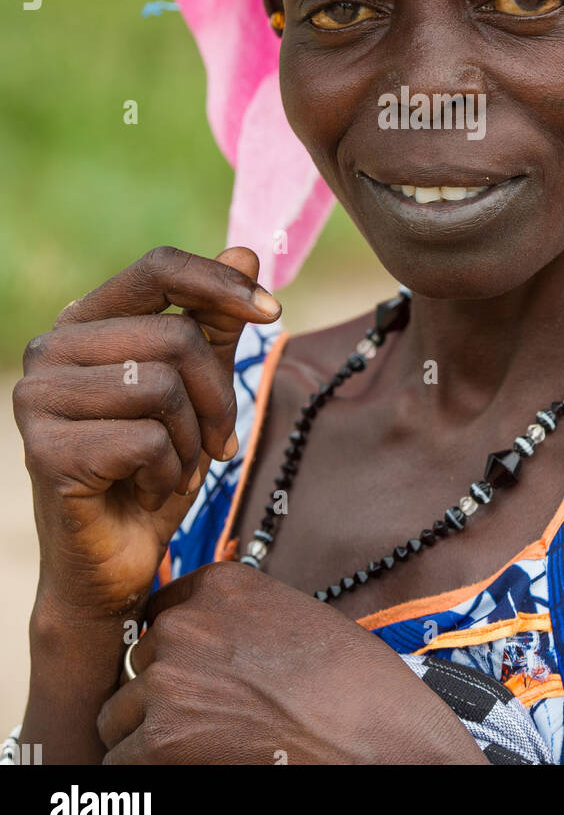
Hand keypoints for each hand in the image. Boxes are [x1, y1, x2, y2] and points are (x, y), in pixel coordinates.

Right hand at [13, 245, 280, 619]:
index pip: (158, 267)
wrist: (113, 565)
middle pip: (175, 336)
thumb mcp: (198, 391)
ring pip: (164, 387)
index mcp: (84, 321)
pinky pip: (147, 440)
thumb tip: (246, 250)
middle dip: (218, 396)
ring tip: (175, 468)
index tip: (273, 312)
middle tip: (218, 443)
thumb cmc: (153, 469)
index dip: (221, 283)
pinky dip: (168, 473)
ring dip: (192, 440)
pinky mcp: (46, 450)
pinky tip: (146, 491)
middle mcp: (51, 349)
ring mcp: (39, 398)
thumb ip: (216, 323)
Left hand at [97, 562, 487, 765]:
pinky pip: (121, 757)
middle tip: (208, 719)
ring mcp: (169, 679)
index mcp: (222, 584)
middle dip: (162, 692)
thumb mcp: (294, 617)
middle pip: (139, 662)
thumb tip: (207, 644)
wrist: (377, 736)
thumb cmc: (354, 684)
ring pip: (120, 712)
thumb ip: (239, 620)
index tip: (196, 675)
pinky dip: (147, 769)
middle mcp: (187, 623)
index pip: (161, 612)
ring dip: (147, 731)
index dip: (176, 649)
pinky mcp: (161, 738)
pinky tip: (191, 767)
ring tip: (198, 745)